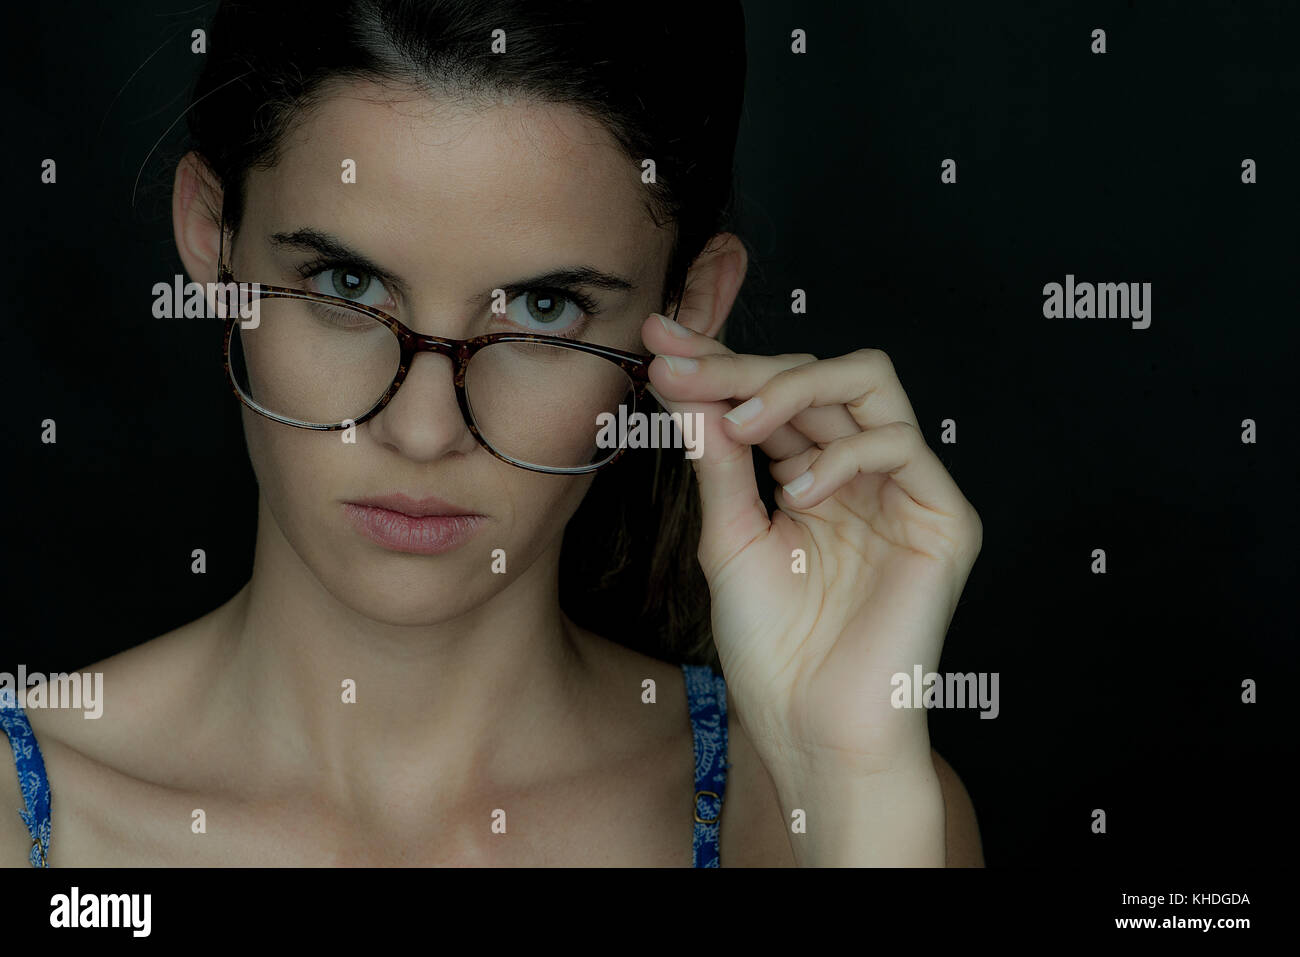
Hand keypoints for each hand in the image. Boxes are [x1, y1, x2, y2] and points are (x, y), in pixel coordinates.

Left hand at [641, 312, 982, 780]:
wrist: (811, 728)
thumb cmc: (773, 648)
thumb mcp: (730, 537)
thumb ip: (718, 459)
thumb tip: (686, 383)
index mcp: (814, 478)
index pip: (773, 397)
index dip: (720, 364)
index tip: (659, 343)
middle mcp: (861, 475)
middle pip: (817, 377)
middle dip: (743, 365)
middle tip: (682, 364)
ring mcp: (905, 492)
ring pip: (867, 384)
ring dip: (792, 389)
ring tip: (739, 423)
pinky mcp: (944, 520)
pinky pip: (901, 445)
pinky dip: (843, 454)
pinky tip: (799, 493)